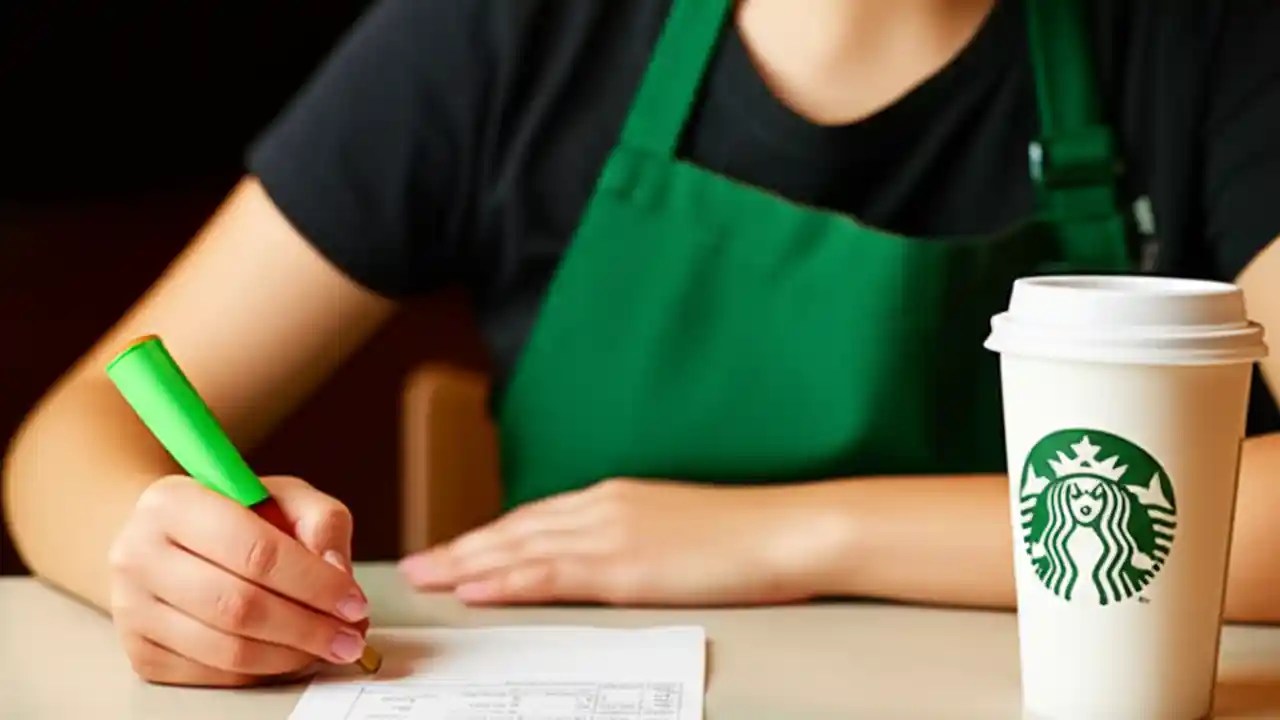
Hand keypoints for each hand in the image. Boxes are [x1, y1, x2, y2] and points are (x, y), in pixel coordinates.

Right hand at [108, 475, 369, 686]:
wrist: (166, 541)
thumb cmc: (232, 516)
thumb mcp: (283, 497)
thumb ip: (321, 522)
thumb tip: (336, 571)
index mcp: (174, 503)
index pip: (255, 551)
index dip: (313, 582)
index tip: (353, 601)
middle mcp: (139, 555)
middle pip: (239, 606)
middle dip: (308, 627)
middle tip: (350, 636)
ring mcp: (132, 609)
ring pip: (227, 649)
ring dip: (291, 655)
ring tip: (329, 646)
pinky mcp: (141, 652)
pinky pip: (214, 675)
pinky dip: (263, 670)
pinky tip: (288, 653)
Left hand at [398, 479, 844, 606]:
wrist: (786, 529)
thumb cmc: (746, 535)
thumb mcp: (679, 527)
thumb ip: (637, 536)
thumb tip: (611, 556)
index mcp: (616, 498)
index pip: (537, 518)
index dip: (491, 535)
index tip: (458, 548)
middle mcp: (603, 507)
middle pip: (516, 529)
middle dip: (463, 548)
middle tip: (418, 564)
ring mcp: (610, 533)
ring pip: (520, 548)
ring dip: (467, 564)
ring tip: (426, 576)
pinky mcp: (623, 564)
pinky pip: (550, 573)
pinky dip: (506, 580)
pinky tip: (475, 588)